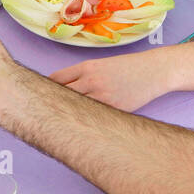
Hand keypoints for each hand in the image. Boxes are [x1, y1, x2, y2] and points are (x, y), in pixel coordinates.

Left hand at [49, 50, 169, 112]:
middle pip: (61, 95)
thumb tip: (59, 90)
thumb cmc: (126, 67)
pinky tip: (79, 128)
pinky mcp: (114, 109)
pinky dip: (85, 122)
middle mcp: (92, 81)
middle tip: (41, 114)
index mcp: (86, 67)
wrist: (154, 70)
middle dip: (52, 104)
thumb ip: (80, 76)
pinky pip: (93, 117)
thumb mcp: (101, 65)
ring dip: (67, 115)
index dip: (46, 89)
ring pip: (75, 109)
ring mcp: (103, 96)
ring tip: (57, 124)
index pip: (55, 79)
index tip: (40, 97)